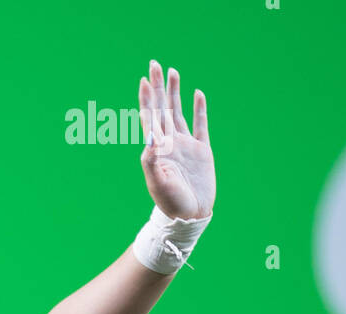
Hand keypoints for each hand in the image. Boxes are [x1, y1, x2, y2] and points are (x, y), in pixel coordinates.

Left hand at [139, 59, 214, 220]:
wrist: (189, 217)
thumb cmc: (170, 203)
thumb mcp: (158, 183)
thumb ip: (152, 161)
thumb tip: (149, 138)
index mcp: (157, 149)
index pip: (150, 118)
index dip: (147, 99)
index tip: (144, 80)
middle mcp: (170, 143)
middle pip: (163, 108)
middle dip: (159, 87)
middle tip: (155, 64)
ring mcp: (186, 145)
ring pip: (179, 112)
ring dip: (175, 92)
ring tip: (173, 72)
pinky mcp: (202, 150)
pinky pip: (200, 125)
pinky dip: (199, 109)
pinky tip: (197, 94)